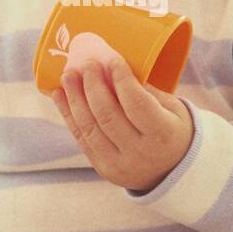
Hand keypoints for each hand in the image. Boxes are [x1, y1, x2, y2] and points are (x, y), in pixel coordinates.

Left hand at [50, 55, 193, 192]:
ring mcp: (118, 163)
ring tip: (68, 75)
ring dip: (75, 98)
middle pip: (108, 115)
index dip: (122, 80)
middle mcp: (139, 152)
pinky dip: (69, 115)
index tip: (112, 60)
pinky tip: (60, 95)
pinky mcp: (102, 168)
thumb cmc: (172, 130)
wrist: (171, 171)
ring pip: (89, 127)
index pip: (136, 104)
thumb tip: (114, 68)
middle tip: (87, 63)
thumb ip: (147, 92)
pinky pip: (82, 138)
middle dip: (93, 85)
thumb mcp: (172, 110)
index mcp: (162, 134)